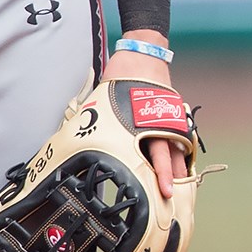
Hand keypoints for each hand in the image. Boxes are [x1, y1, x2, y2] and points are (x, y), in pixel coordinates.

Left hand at [98, 33, 184, 197]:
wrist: (141, 55)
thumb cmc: (121, 78)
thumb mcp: (102, 103)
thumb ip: (95, 123)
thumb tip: (73, 141)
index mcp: (144, 123)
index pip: (159, 154)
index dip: (163, 175)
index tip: (164, 191)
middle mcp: (161, 123)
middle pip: (172, 155)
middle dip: (172, 177)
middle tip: (171, 196)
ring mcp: (169, 118)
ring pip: (177, 148)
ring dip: (177, 167)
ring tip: (178, 185)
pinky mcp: (172, 114)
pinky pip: (175, 137)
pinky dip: (176, 151)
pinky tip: (176, 163)